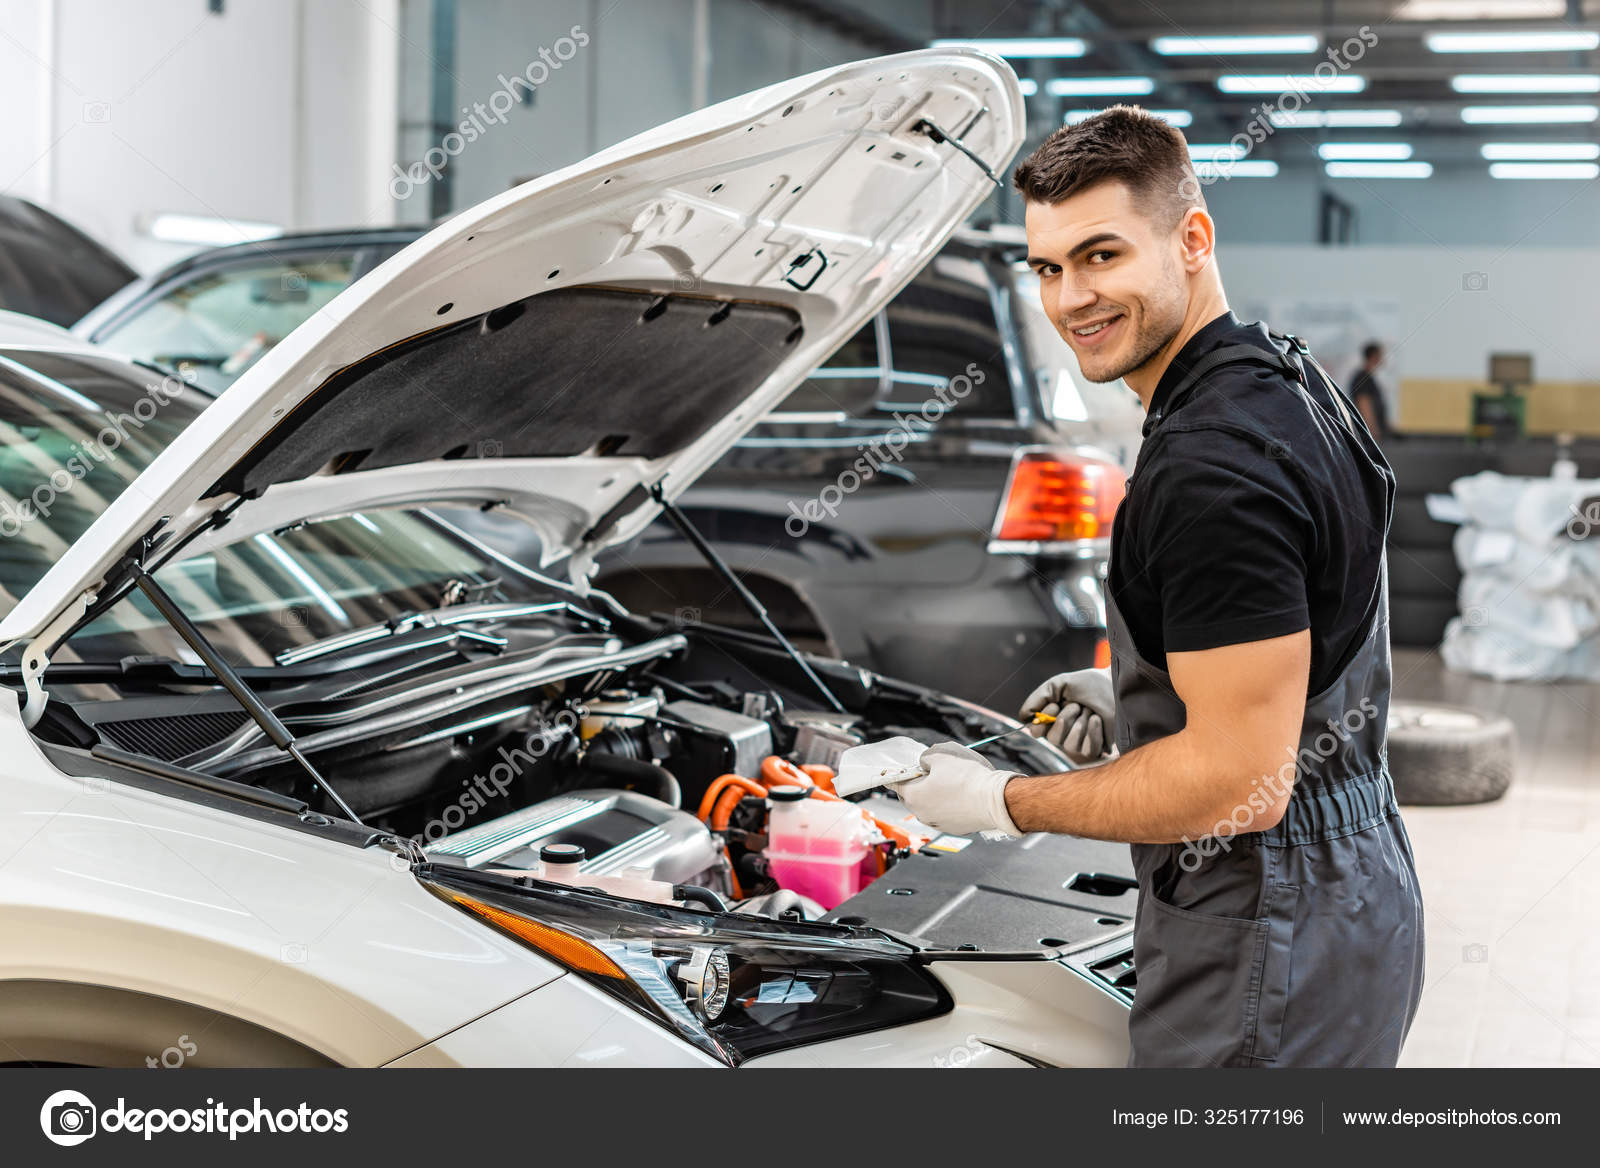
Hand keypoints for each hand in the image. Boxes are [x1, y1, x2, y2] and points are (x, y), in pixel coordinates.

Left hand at [894, 743, 1022, 836]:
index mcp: (913, 796)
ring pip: (928, 806)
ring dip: (932, 796)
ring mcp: (938, 823)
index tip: (894, 772)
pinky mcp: (954, 828)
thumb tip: (925, 763)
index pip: (895, 784)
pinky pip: (944, 814)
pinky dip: (947, 805)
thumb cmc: (968, 778)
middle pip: (911, 796)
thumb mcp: (942, 754)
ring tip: (949, 782)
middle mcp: (922, 814)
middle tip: (927, 773)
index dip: (896, 774)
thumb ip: (926, 756)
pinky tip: (960, 795)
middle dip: (916, 785)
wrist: (995, 800)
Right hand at [1019, 667, 1114, 763]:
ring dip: (1081, 723)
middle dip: (1066, 718)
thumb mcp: (1058, 684)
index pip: (1036, 731)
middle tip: (1077, 705)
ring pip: (1070, 745)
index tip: (1055, 705)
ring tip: (1091, 711)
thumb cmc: (1088, 684)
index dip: (1044, 721)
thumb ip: (1037, 698)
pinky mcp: (1096, 749)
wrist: (1115, 687)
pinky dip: (1093, 732)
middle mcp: (1063, 733)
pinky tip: (1097, 720)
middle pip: (1053, 739)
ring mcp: (1079, 743)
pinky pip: (1087, 750)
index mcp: (1052, 718)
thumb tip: (1023, 718)